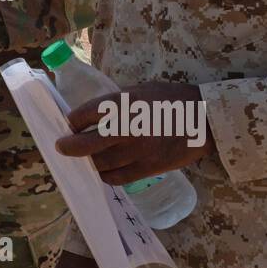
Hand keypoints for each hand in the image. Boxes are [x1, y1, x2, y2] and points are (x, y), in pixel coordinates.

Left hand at [54, 82, 213, 184]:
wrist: (205, 118)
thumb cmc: (171, 98)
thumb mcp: (139, 90)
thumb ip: (116, 102)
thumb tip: (93, 115)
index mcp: (122, 103)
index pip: (83, 114)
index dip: (72, 120)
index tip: (70, 123)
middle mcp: (126, 128)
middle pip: (85, 143)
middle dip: (68, 146)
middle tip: (61, 146)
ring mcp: (136, 151)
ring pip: (99, 163)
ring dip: (89, 160)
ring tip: (87, 156)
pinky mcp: (147, 168)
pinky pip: (117, 178)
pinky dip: (106, 175)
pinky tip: (104, 169)